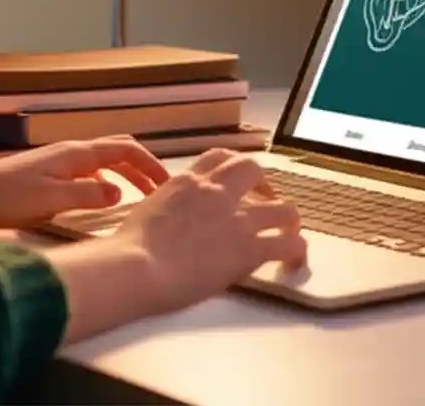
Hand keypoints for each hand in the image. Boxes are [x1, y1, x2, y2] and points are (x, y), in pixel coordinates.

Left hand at [0, 137, 169, 230]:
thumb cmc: (1, 198)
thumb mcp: (50, 199)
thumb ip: (89, 193)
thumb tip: (120, 190)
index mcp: (75, 154)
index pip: (126, 149)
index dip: (152, 165)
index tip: (170, 186)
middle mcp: (68, 153)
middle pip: (117, 151)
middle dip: (143, 168)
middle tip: (162, 193)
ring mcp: (56, 164)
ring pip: (103, 163)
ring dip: (126, 175)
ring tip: (141, 198)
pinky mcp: (45, 178)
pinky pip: (88, 174)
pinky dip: (106, 183)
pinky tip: (103, 202)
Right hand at [112, 149, 305, 312]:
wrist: (136, 267)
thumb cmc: (129, 246)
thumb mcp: (149, 208)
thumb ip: (171, 204)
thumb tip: (177, 214)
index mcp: (189, 181)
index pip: (219, 158)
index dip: (232, 167)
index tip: (235, 181)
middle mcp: (217, 192)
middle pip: (253, 169)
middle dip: (263, 184)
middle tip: (264, 202)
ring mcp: (236, 219)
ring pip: (282, 208)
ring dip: (288, 219)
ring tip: (289, 232)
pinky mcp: (248, 249)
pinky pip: (286, 244)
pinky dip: (295, 250)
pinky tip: (294, 260)